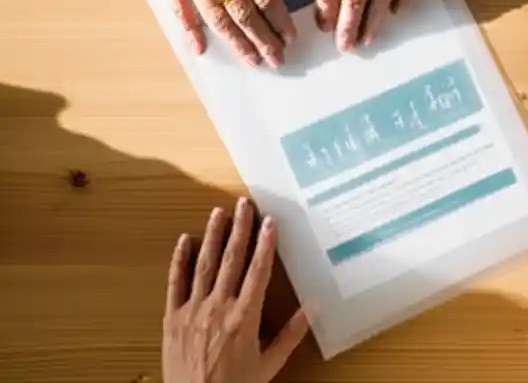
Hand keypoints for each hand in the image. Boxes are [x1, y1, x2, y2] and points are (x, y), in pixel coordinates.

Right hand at [132, 0, 301, 66]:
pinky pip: (182, 12)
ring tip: (253, 61)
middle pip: (245, 14)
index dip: (280, 19)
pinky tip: (201, 50)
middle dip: (264, 40)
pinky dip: (191, 33)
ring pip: (218, 19)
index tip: (291, 36)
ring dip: (237, 43)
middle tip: (278, 60)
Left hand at [163, 199, 309, 382]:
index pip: (258, 271)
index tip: (270, 222)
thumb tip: (314, 308)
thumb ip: (290, 334)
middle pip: (232, 260)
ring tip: (219, 212)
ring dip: (213, 236)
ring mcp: (193, 311)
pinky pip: (175, 284)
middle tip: (245, 204)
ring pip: (204, 265)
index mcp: (245, 317)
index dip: (265, 244)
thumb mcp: (269, 364)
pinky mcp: (172, 318)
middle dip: (240, 229)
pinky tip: (185, 240)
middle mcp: (219, 308)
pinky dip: (179, 261)